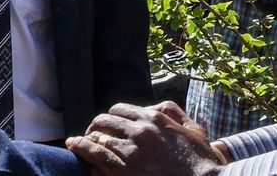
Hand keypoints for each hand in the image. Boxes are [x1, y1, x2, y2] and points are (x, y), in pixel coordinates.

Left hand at [67, 102, 223, 175]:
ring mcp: (130, 151)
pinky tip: (75, 147)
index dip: (110, 116)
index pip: (120, 110)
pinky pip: (96, 156)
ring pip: (98, 137)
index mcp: (154, 118)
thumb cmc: (201, 160)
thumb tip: (156, 107)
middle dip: (96, 126)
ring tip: (78, 141)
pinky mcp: (123, 171)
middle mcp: (139, 131)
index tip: (107, 123)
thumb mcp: (193, 129)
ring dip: (87, 138)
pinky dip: (83, 150)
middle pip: (105, 121)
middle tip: (91, 132)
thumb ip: (174, 113)